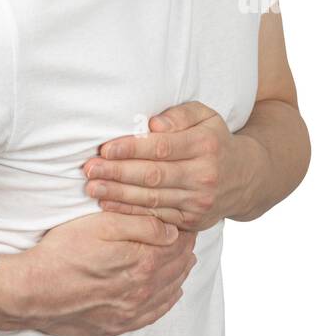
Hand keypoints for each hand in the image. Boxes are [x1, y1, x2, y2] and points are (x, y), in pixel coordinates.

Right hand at [19, 210, 197, 335]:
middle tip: (187, 238)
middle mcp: (143, 290)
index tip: (184, 222)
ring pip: (170, 290)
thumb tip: (172, 231)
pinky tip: (171, 291)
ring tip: (183, 259)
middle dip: (185, 250)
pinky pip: (156, 313)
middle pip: (177, 267)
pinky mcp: (119, 325)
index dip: (184, 231)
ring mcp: (132, 311)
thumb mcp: (101, 225)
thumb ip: (142, 226)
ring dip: (180, 273)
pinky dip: (168, 299)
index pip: (178, 244)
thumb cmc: (62, 252)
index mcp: (143, 261)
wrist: (32, 292)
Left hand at [81, 100, 261, 231]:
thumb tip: (153, 124)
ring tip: (92, 188)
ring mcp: (199, 201)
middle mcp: (204, 175)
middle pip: (153, 176)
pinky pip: (157, 217)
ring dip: (118, 194)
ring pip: (152, 199)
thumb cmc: (216, 140)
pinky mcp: (193, 221)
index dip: (131, 149)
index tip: (105, 149)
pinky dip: (131, 212)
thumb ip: (180, 114)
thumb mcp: (206, 116)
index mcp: (205, 145)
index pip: (162, 148)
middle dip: (117, 173)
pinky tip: (109, 205)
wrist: (246, 177)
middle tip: (89, 169)